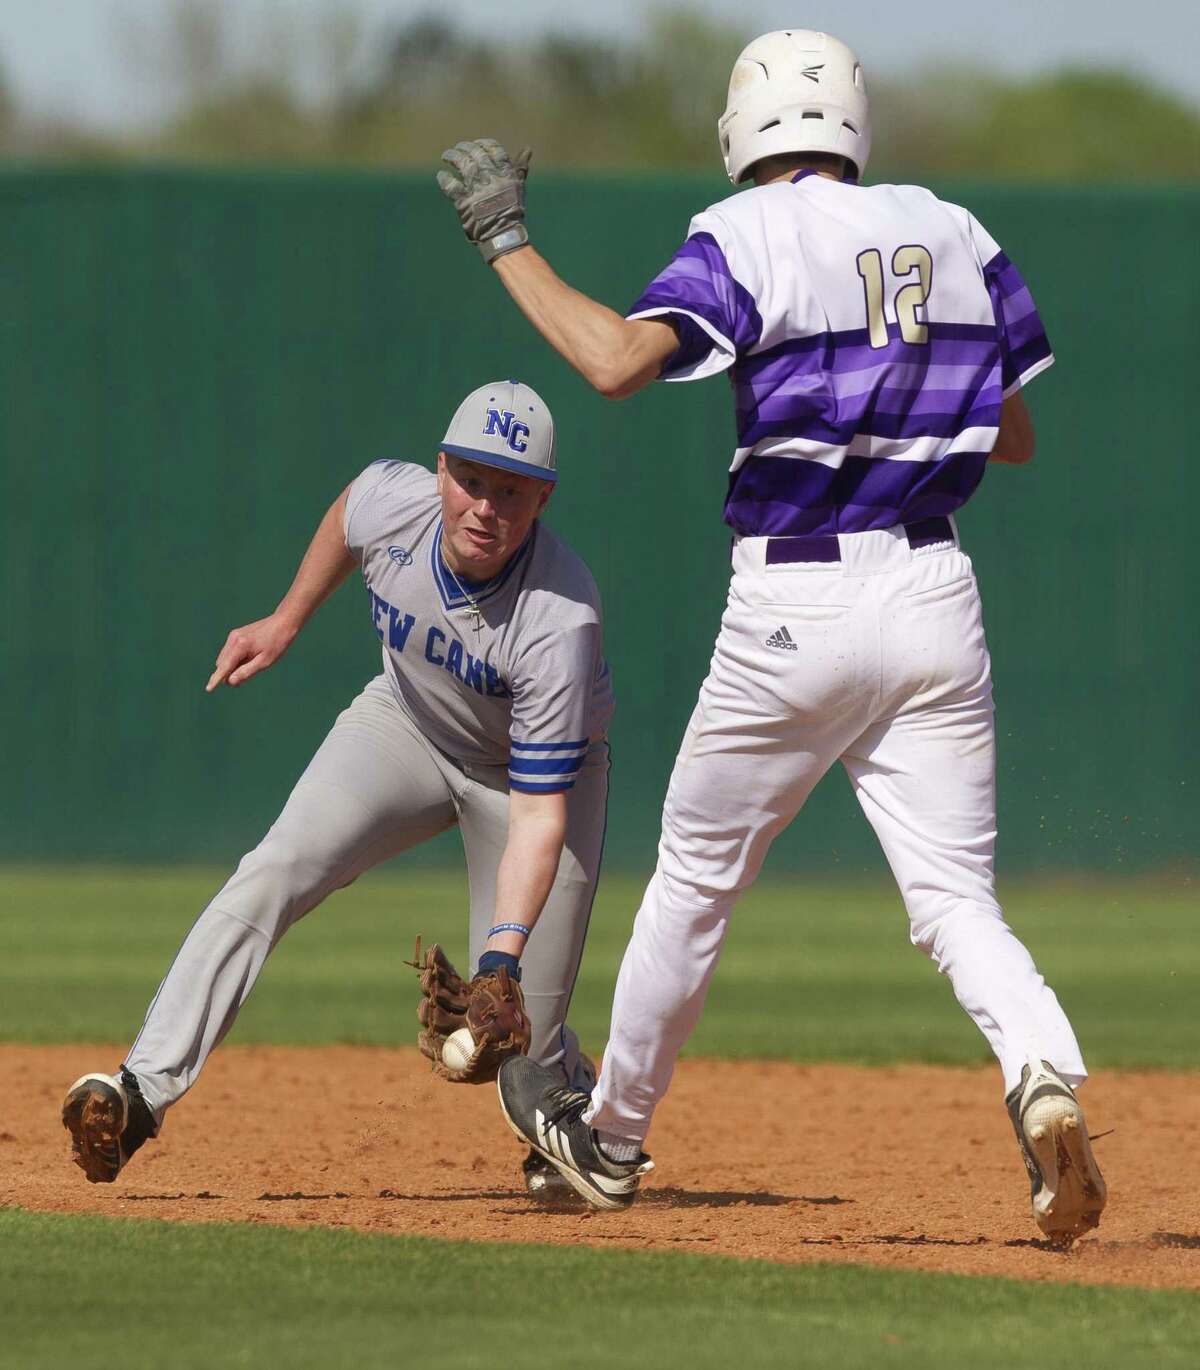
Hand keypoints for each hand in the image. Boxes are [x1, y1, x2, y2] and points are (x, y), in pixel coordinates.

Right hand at [205, 612, 298, 691]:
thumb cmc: (277, 643)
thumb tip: (230, 681)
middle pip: (223, 664)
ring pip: (225, 658)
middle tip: (245, 677)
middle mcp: (233, 639)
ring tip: (253, 662)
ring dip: (232, 666)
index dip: (216, 679)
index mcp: (240, 646)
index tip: (209, 689)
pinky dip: (235, 659)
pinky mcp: (236, 634)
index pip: (224, 667)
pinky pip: (230, 651)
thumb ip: (247, 671)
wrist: (283, 622)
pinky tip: (250, 656)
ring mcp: (233, 635)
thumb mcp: (265, 661)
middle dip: (229, 673)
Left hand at [436, 138, 532, 263]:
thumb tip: (528, 148)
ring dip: (453, 156)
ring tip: (447, 155)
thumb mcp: (518, 186)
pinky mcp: (464, 202)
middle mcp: (491, 178)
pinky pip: (450, 185)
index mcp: (505, 173)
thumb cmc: (512, 211)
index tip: (477, 144)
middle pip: (476, 153)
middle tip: (459, 147)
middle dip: (465, 147)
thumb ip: (520, 166)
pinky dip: (444, 178)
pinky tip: (442, 175)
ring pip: (462, 164)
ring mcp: (477, 190)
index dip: (484, 143)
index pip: (494, 149)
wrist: (503, 236)